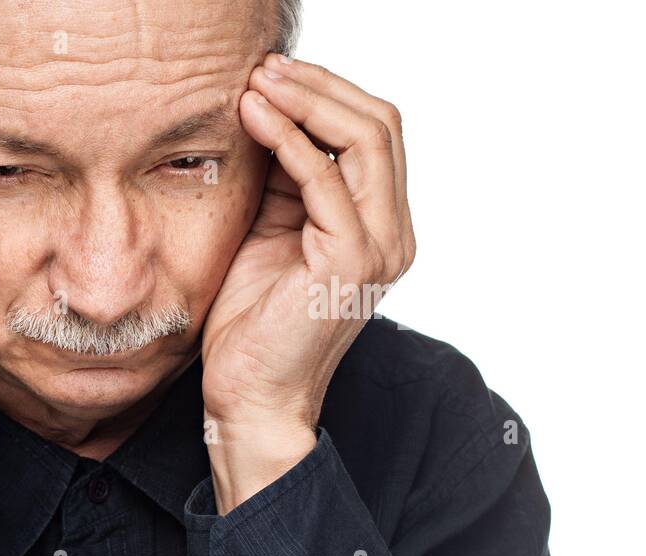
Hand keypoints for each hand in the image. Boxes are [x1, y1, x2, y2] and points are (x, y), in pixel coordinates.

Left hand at [200, 55, 415, 514]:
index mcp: (381, 225)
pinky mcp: (350, 261)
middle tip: (263, 69)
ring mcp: (380, 247)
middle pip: (381, 124)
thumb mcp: (271, 230)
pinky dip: (290, 138)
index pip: (376, 134)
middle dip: (320, 85)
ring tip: (256, 84)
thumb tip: (271, 110)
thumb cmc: (253, 322)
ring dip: (308, 100)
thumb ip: (286, 177)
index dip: (328, 93)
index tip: (273, 75)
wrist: (251, 397)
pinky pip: (327, 178)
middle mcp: (394, 233)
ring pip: (367, 138)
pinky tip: (254, 117)